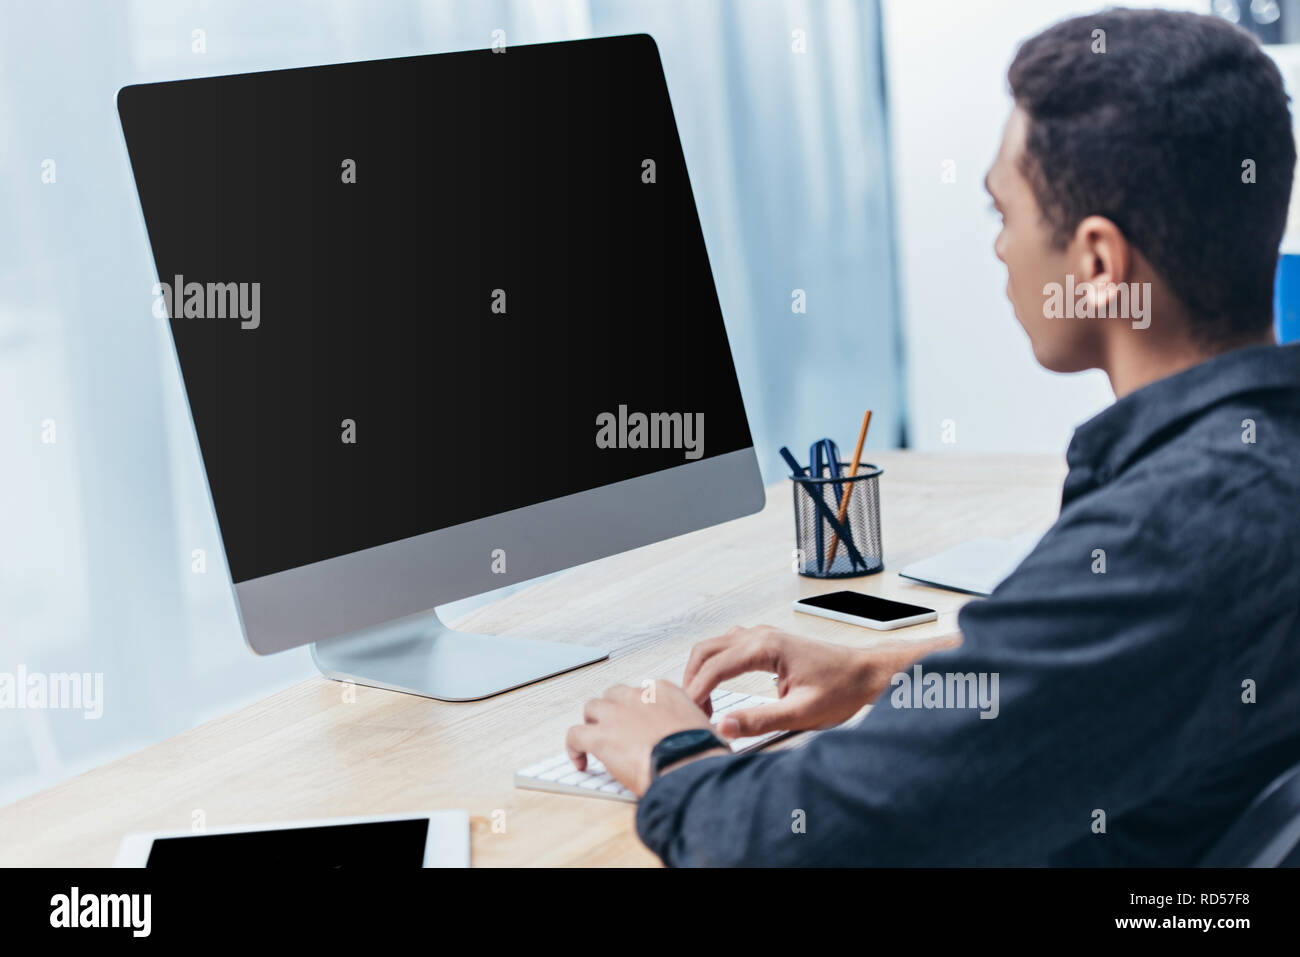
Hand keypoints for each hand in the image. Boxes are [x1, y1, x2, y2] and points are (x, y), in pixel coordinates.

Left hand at [566, 680, 718, 796]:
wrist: (689, 763)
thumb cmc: (701, 752)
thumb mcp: (703, 729)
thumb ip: (691, 727)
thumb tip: (694, 741)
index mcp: (664, 692)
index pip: (644, 692)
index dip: (640, 710)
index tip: (642, 725)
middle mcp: (637, 696)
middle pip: (615, 694)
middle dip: (613, 710)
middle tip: (617, 730)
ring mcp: (615, 714)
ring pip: (592, 708)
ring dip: (592, 723)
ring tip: (595, 741)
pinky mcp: (599, 736)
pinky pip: (574, 735)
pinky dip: (573, 748)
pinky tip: (580, 762)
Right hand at [683, 625, 958, 739]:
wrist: (866, 674)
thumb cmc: (841, 689)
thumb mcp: (801, 713)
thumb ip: (760, 720)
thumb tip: (724, 727)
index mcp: (766, 647)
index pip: (714, 667)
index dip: (697, 693)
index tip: (692, 717)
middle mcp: (760, 634)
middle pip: (706, 651)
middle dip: (692, 680)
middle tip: (693, 712)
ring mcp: (762, 635)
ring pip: (714, 647)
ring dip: (701, 672)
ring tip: (702, 704)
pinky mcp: (766, 643)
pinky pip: (728, 648)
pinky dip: (714, 665)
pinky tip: (717, 687)